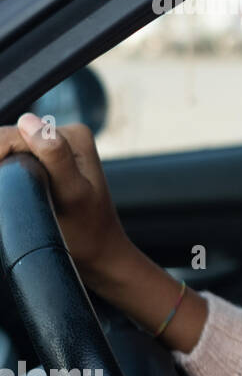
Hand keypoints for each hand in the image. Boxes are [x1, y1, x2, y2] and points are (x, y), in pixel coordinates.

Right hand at [0, 114, 136, 287]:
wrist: (99, 254)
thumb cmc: (86, 231)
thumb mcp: (71, 193)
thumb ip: (54, 155)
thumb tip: (29, 121)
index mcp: (73, 134)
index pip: (11, 135)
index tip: (5, 188)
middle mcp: (65, 134)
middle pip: (8, 142)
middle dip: (1, 166)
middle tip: (11, 196)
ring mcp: (55, 148)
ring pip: (7, 153)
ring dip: (3, 172)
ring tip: (13, 197)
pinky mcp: (47, 163)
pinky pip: (14, 162)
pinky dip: (7, 175)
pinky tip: (13, 192)